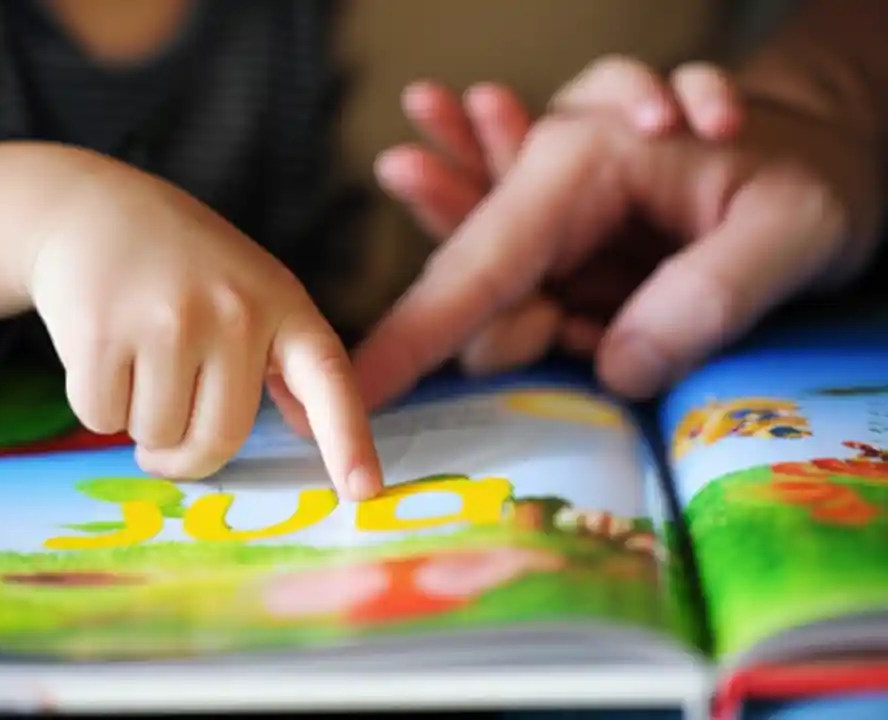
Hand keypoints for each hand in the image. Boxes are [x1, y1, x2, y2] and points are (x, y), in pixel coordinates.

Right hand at [0, 142, 382, 498]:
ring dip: (136, 421)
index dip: (347, 440)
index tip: (365, 493)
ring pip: (155, 436)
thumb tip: (310, 427)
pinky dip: (95, 404)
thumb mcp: (245, 288)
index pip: (328, 378)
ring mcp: (169, 319)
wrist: (88, 209)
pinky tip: (99, 352)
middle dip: (183, 455)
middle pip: (218, 440)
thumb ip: (278, 355)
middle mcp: (234, 310)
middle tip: (164, 436)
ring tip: (134, 360)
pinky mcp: (104, 331)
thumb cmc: (177, 264)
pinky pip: (102, 416)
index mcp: (280, 303)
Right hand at [354, 60, 882, 407]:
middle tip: (595, 331)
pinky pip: (541, 292)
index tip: (360, 396)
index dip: (415, 334)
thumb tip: (615, 368)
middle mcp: (556, 181)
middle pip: (479, 277)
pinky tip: (544, 317)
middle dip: (514, 335)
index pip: (482, 257)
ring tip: (556, 320)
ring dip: (518, 322)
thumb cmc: (820, 171)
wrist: (834, 143)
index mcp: (586, 160)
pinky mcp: (583, 250)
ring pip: (502, 285)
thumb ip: (704, 296)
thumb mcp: (793, 227)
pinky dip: (538, 318)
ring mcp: (567, 217)